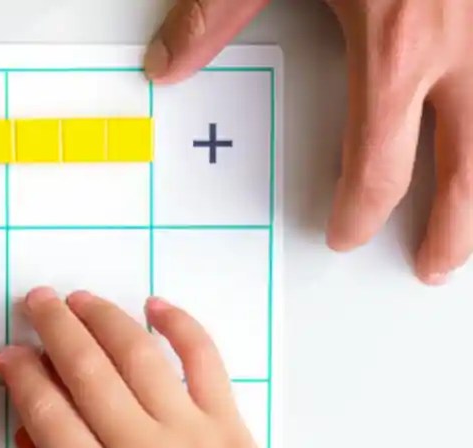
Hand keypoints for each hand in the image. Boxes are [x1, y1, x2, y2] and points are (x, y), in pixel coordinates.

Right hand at [0, 288, 303, 447]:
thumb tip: (58, 436)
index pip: (47, 413)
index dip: (22, 374)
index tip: (10, 354)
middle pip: (85, 370)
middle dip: (53, 327)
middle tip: (35, 302)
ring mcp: (186, 431)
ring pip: (136, 354)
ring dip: (102, 316)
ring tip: (79, 298)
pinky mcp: (226, 421)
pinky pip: (202, 360)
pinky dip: (180, 325)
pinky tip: (154, 306)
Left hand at [146, 0, 472, 283]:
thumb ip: (213, 17)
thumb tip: (166, 65)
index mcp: (394, 48)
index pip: (379, 165)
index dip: (362, 211)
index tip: (345, 234)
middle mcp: (452, 44)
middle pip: (464, 164)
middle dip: (451, 225)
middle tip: (431, 261)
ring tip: (468, 220)